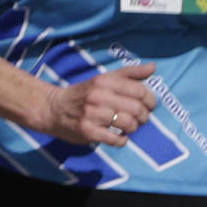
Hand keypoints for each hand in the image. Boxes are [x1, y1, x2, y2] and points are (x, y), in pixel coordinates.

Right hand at [36, 62, 158, 148]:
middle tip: (141, 118)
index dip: (150, 100)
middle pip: (136, 109)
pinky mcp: (87, 132)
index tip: (149, 105)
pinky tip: (119, 136)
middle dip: (144, 116)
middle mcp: (97, 96)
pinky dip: (122, 140)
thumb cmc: (84, 93)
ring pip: (128, 124)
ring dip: (133, 128)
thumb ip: (129, 73)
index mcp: (104, 82)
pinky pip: (116, 139)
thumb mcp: (104, 79)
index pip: (140, 91)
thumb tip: (153, 67)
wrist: (53, 108)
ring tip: (129, 126)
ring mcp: (91, 115)